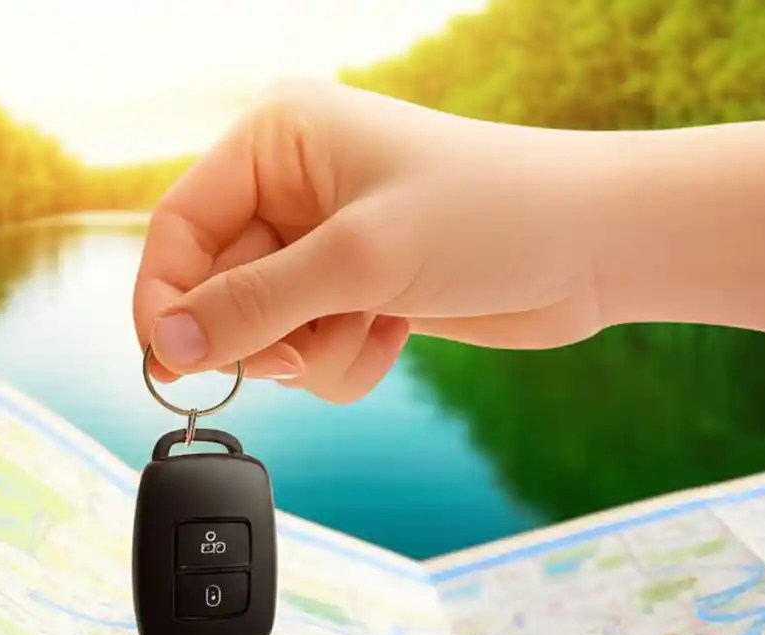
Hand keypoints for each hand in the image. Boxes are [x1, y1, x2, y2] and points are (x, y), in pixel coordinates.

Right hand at [133, 79, 610, 402]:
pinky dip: (342, 359)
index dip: (167, 300)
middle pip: (217, 286)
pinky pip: (307, 348)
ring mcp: (323, 241)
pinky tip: (395, 332)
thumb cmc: (493, 213)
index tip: (174, 364)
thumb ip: (252, 305)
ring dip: (308, 350)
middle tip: (303, 346)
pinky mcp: (354, 288)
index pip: (179, 227)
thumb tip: (167, 348)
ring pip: (262, 329)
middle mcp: (291, 187)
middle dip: (261, 331)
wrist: (597, 246)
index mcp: (277, 140)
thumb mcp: (359, 258)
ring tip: (371, 324)